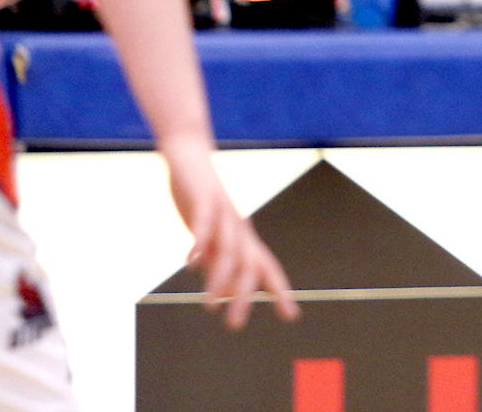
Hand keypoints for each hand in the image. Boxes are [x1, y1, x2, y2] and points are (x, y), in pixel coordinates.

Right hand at [163, 141, 298, 329]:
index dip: (279, 290)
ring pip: (228, 249)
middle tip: (234, 326)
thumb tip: (217, 286)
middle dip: (244, 297)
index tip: (291, 316)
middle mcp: (238, 227)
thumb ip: (215, 258)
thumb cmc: (201, 199)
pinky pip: (204, 222)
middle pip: (249, 265)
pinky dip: (200, 241)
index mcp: (242, 237)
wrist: (190, 156)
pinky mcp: (202, 198)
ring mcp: (222, 212)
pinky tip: (190, 260)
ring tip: (210, 305)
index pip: (266, 267)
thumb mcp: (209, 235)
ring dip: (219, 278)